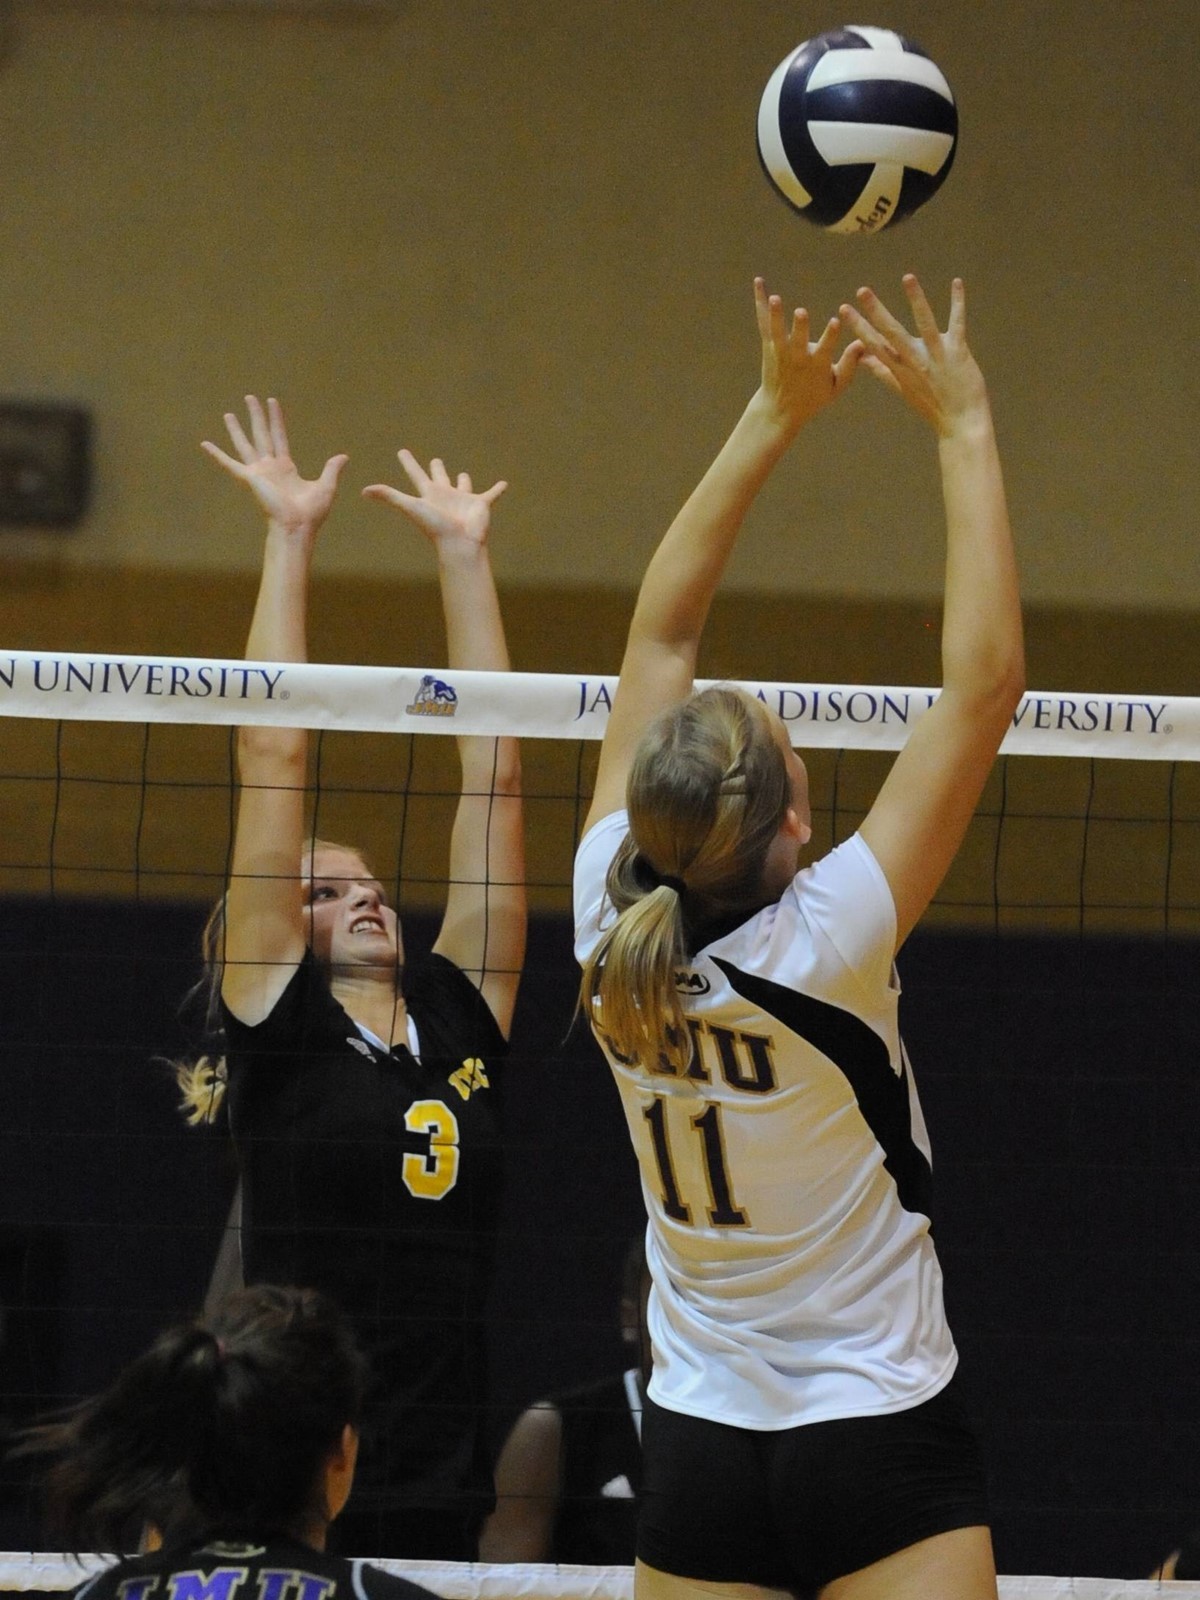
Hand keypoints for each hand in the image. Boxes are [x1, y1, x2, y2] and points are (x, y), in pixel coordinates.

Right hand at [201, 395, 347, 534]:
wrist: (297, 527)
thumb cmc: (311, 513)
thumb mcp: (326, 486)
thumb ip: (331, 469)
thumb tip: (344, 457)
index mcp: (285, 468)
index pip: (279, 436)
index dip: (276, 419)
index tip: (272, 402)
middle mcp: (270, 467)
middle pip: (261, 434)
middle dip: (256, 416)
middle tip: (249, 397)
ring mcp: (258, 472)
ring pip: (245, 444)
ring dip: (236, 429)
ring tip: (228, 413)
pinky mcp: (249, 479)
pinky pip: (229, 464)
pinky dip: (216, 454)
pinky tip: (204, 444)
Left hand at [362, 451, 506, 552]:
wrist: (459, 544)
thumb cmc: (435, 526)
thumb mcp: (411, 507)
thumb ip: (389, 497)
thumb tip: (364, 490)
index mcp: (429, 494)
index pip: (415, 474)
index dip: (408, 462)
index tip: (402, 451)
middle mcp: (445, 496)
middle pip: (439, 478)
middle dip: (437, 468)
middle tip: (435, 460)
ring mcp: (463, 500)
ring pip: (463, 485)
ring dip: (464, 480)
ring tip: (463, 474)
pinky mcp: (480, 504)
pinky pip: (490, 495)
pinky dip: (497, 490)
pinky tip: (504, 484)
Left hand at [754, 277, 860, 431]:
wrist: (778, 410)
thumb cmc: (813, 397)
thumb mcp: (835, 388)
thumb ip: (850, 365)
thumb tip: (863, 343)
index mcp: (816, 366)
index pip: (825, 348)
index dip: (830, 335)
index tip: (835, 320)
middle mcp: (797, 358)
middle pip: (798, 341)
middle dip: (800, 327)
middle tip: (801, 312)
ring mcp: (780, 351)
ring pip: (777, 332)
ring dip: (776, 314)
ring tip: (774, 297)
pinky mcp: (768, 346)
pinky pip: (764, 322)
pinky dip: (761, 302)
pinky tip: (759, 281)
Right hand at [839, 275, 988, 436]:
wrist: (961, 422)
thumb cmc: (933, 406)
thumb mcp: (904, 390)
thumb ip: (883, 372)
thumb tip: (864, 360)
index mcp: (900, 370)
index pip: (874, 345)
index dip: (858, 327)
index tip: (844, 310)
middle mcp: (915, 362)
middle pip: (892, 333)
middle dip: (876, 311)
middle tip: (862, 290)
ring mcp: (937, 356)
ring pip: (924, 323)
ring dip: (916, 299)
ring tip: (907, 277)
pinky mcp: (958, 352)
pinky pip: (957, 323)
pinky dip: (957, 302)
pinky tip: (956, 282)